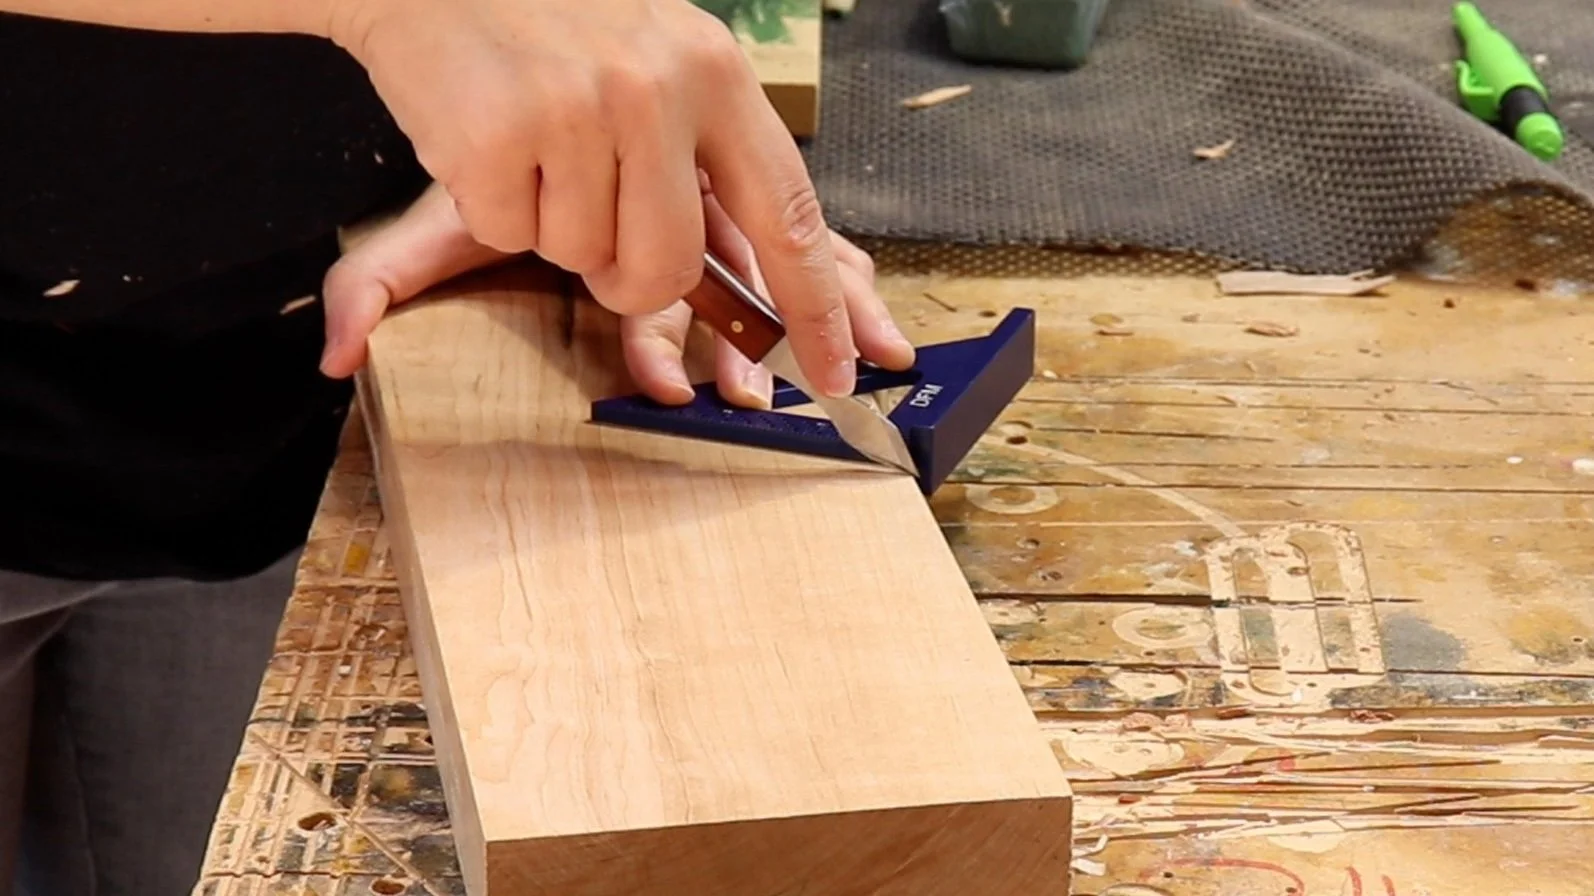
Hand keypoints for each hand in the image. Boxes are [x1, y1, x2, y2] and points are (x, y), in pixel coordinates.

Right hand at [327, 0, 867, 395]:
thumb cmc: (556, 23)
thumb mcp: (659, 58)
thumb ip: (707, 158)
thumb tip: (736, 280)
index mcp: (715, 73)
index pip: (790, 213)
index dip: (815, 308)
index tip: (836, 374)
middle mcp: (657, 91)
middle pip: (670, 270)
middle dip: (626, 277)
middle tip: (591, 221)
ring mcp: (576, 111)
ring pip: (585, 259)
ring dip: (553, 226)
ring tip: (535, 146)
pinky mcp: (497, 135)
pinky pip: (510, 236)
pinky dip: (493, 207)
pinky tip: (488, 137)